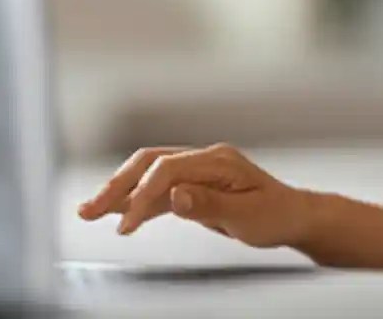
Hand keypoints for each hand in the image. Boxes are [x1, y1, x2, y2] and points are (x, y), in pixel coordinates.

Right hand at [77, 143, 312, 247]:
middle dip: (117, 185)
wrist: (294, 216)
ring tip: (88, 211)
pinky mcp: (194, 185)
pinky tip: (116, 212)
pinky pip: (158, 189)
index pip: (167, 168)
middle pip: (149, 163)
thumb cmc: (276, 215)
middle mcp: (203, 159)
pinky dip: (136, 201)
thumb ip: (209, 204)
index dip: (142, 194)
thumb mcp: (247, 215)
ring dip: (119, 192)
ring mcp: (197, 170)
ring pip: (148, 175)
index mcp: (217, 161)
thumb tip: (174, 195)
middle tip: (88, 210)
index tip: (126, 224)